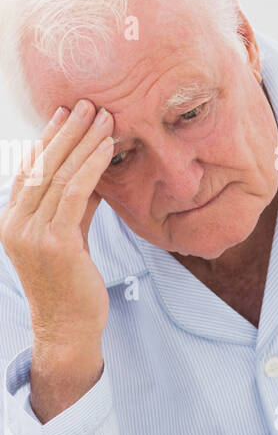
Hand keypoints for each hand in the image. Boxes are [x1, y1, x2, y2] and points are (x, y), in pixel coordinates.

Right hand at [0, 100, 115, 418]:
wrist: (68, 330)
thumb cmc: (71, 287)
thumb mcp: (70, 240)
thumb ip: (75, 210)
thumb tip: (93, 178)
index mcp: (12, 221)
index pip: (29, 171)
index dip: (48, 140)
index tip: (66, 114)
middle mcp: (15, 224)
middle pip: (42, 166)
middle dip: (66, 132)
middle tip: (86, 103)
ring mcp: (31, 233)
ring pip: (58, 175)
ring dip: (83, 142)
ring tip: (102, 117)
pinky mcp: (55, 242)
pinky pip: (75, 193)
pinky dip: (92, 166)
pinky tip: (108, 148)